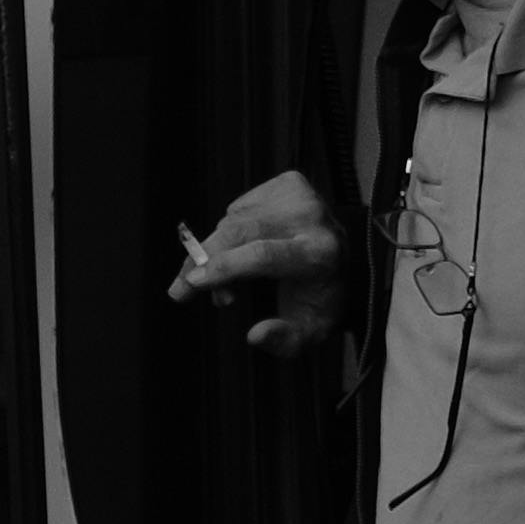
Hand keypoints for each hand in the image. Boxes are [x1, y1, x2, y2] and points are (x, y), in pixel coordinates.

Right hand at [169, 168, 344, 357]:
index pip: (263, 255)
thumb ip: (283, 341)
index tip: (191, 283)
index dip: (222, 268)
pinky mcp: (289, 182)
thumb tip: (255, 335)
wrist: (343, 264)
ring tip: (228, 283)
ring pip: (233, 221)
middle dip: (203, 261)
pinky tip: (244, 249)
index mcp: (322, 254)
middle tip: (182, 290)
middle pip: (239, 233)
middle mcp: (313, 218)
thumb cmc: (318, 301)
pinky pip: (239, 208)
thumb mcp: (309, 334)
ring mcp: (301, 195)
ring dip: (217, 253)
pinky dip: (231, 232)